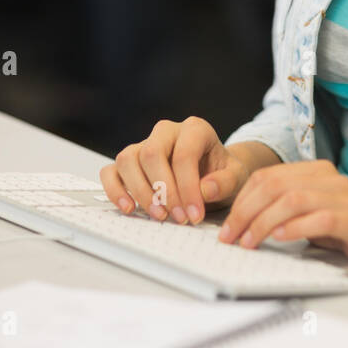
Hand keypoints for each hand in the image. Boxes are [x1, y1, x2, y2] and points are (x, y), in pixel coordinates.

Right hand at [99, 117, 250, 223]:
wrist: (213, 176)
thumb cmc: (222, 174)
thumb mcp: (236, 177)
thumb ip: (226, 182)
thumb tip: (205, 189)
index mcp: (195, 129)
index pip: (184, 154)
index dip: (188, 186)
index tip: (194, 214)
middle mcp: (166, 132)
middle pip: (152, 153)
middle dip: (163, 190)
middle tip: (178, 218)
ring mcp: (144, 145)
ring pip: (128, 159)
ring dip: (140, 192)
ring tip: (159, 216)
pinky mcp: (129, 162)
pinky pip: (111, 171)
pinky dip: (115, 190)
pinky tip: (129, 208)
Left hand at [218, 159, 347, 266]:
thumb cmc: (336, 233)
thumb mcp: (302, 216)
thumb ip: (276, 209)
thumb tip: (235, 223)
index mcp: (314, 170)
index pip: (267, 177)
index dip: (241, 201)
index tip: (226, 227)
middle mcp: (330, 178)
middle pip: (276, 186)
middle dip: (246, 212)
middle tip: (231, 238)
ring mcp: (346, 197)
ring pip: (294, 200)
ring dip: (265, 223)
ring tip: (250, 242)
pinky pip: (321, 219)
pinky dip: (297, 228)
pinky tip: (281, 239)